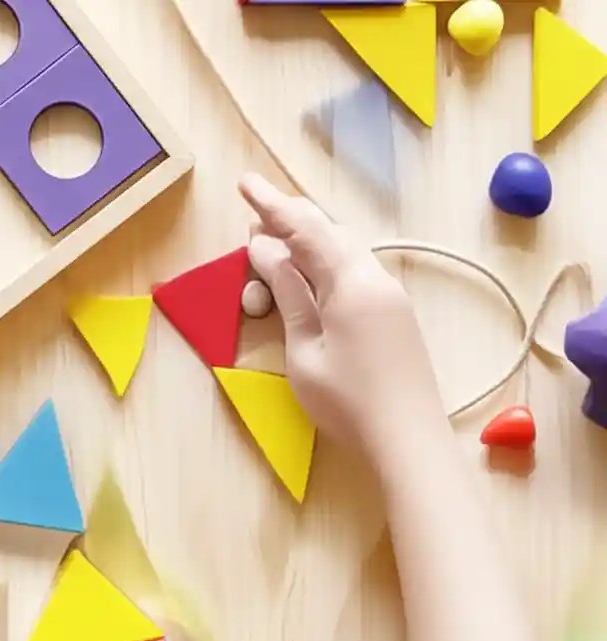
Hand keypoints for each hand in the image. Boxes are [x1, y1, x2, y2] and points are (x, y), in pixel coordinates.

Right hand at [238, 173, 446, 453]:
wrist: (409, 441)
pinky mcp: (394, 316)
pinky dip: (324, 263)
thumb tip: (266, 251)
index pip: (307, 228)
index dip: (273, 205)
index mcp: (351, 283)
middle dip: (290, 218)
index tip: (246, 183)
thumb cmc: (348, 402)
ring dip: (307, 241)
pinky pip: (354, 272)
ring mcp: (390, 297)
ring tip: (271, 241)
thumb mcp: (305, 349)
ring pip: (344, 251)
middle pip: (330, 232)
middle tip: (252, 213)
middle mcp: (376, 279)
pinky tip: (305, 274)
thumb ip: (289, 295)